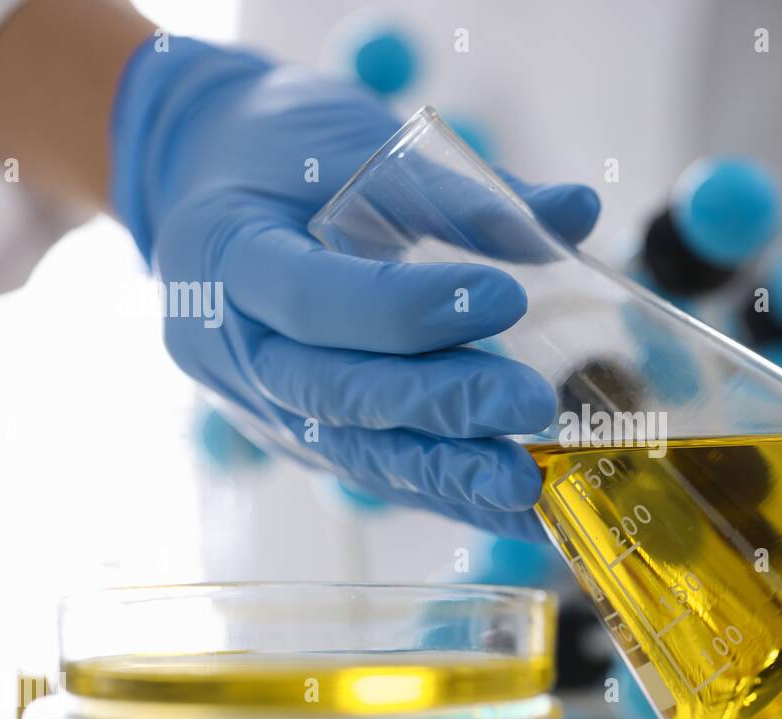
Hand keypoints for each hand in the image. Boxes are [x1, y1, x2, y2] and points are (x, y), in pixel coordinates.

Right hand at [112, 39, 599, 538]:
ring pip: (356, 454)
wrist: (203, 189)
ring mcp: (262, 408)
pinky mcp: (301, 442)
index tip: (506, 296)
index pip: (312, 298)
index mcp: (225, 255)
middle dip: (441, 405)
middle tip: (534, 405)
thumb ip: (459, 188)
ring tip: (532, 487)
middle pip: (336, 394)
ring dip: (451, 476)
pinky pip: (376, 473)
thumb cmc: (281, 157)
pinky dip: (450, 495)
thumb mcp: (351, 143)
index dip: (406, 306)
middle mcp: (234, 349)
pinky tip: (520, 512)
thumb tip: (578, 210)